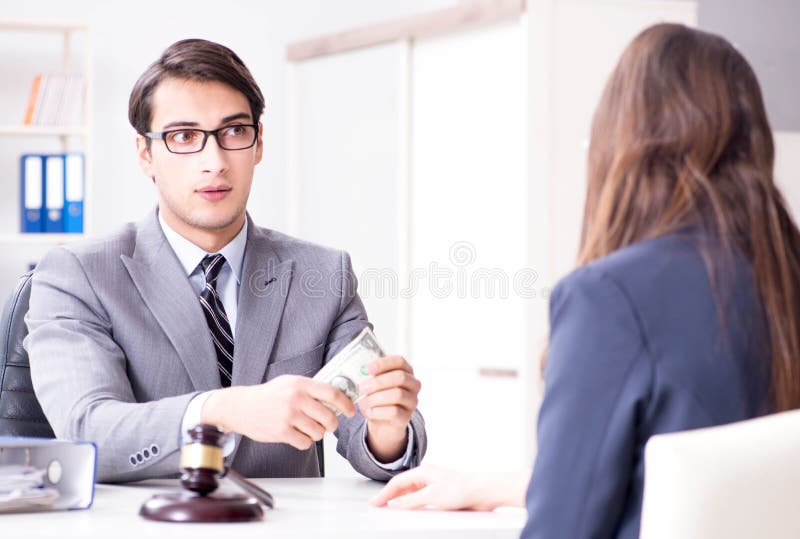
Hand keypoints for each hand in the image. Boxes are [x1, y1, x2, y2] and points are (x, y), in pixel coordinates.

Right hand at [202, 375, 355, 450]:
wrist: (240, 406)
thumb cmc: (268, 395)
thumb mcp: (289, 383)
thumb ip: (311, 389)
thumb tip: (337, 397)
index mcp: (300, 384)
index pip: (332, 394)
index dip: (346, 404)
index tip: (351, 411)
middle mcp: (295, 399)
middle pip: (329, 417)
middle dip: (332, 424)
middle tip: (329, 425)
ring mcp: (288, 416)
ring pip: (318, 433)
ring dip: (317, 434)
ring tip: (307, 429)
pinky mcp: (281, 432)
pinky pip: (305, 443)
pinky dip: (304, 442)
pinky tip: (297, 435)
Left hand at [358, 355, 420, 461]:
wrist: (382, 424)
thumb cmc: (377, 398)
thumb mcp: (374, 385)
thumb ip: (371, 376)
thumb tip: (360, 371)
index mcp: (406, 371)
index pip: (400, 361)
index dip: (384, 363)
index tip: (368, 368)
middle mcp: (413, 385)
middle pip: (400, 377)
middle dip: (378, 382)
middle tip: (362, 387)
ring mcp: (412, 401)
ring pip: (397, 395)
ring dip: (376, 398)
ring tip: (363, 402)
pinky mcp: (406, 417)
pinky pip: (394, 412)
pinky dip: (378, 411)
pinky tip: (369, 412)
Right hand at [370, 465, 501, 510]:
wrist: (482, 491)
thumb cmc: (461, 488)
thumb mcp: (431, 496)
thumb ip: (411, 500)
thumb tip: (396, 503)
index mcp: (424, 472)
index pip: (397, 482)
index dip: (384, 494)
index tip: (375, 502)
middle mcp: (428, 476)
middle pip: (403, 486)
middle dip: (389, 496)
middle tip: (378, 505)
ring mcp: (435, 484)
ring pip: (411, 492)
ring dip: (400, 499)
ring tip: (389, 508)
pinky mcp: (442, 493)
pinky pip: (421, 497)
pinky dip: (411, 503)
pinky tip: (410, 509)